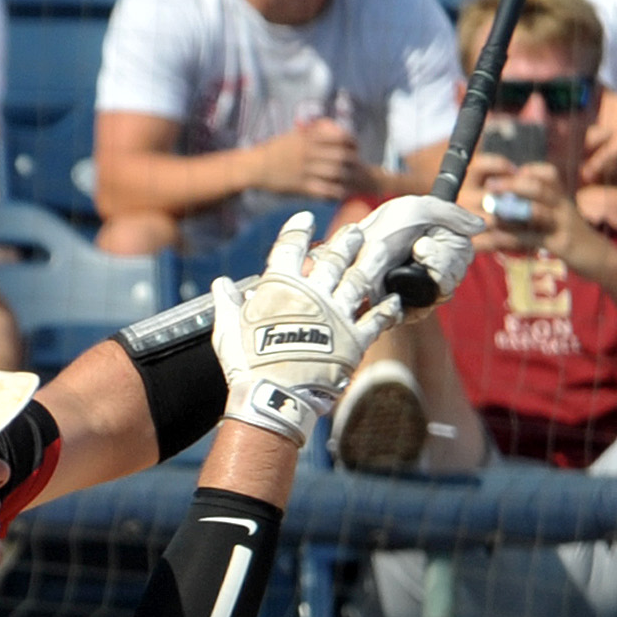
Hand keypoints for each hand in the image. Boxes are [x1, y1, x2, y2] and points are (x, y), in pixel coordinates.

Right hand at [210, 207, 458, 445]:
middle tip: (355, 231)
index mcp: (281, 286)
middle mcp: (313, 293)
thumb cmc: (246, 365)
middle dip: (346, 241)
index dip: (298, 230)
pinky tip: (395, 300)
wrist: (274, 397)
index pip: (290, 247)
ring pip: (360, 279)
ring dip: (371, 262)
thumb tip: (220, 285)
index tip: (305, 219)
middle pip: (334, 258)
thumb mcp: (227, 331)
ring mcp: (337, 315)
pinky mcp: (355, 340)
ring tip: (380, 249)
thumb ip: (227, 304)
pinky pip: (377, 319)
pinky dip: (387, 309)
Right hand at [258, 116, 363, 198]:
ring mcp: (306, 170)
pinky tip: (338, 194)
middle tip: (355, 167)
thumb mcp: (294, 135)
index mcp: (309, 138)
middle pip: (342, 157)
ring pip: (337, 174)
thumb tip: (331, 126)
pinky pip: (326, 191)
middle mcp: (309, 153)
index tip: (354, 148)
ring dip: (347, 179)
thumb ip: (313, 131)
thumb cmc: (276, 150)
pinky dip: (336, 193)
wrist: (255, 167)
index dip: (352, 143)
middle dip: (353, 162)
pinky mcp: (301, 187)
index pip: (340, 137)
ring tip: (351, 182)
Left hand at [334, 190, 483, 305]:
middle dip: (442, 260)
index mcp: (438, 245)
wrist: (353, 248)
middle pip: (458, 274)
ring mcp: (416, 288)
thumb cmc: (383, 225)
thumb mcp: (418, 209)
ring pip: (445, 291)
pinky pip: (423, 311)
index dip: (451, 250)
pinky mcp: (401, 308)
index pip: (464, 254)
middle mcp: (430, 268)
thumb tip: (482, 226)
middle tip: (418, 249)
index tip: (425, 243)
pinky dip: (419, 300)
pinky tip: (403, 286)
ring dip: (433, 273)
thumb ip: (452, 215)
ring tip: (411, 261)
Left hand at [464, 158, 599, 265]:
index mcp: (562, 197)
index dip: (528, 170)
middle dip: (512, 185)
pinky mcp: (559, 244)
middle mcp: (563, 206)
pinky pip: (531, 239)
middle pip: (539, 188)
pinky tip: (494, 239)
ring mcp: (562, 224)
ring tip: (489, 213)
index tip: (506, 172)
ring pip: (536, 212)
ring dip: (509, 211)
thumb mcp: (560, 217)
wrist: (601, 258)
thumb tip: (510, 202)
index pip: (548, 174)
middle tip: (490, 185)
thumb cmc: (573, 236)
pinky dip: (510, 239)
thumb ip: (541, 207)